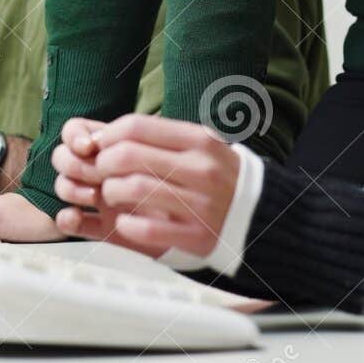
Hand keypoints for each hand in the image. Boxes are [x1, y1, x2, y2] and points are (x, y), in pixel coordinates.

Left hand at [51, 113, 239, 259]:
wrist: (262, 214)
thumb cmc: (220, 176)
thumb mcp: (200, 145)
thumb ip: (160, 138)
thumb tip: (108, 134)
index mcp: (199, 141)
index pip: (138, 126)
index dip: (109, 134)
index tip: (101, 143)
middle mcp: (201, 169)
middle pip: (130, 156)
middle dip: (104, 162)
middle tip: (100, 169)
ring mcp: (200, 204)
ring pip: (135, 189)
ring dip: (112, 191)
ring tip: (111, 193)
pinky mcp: (197, 236)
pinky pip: (148, 229)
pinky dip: (127, 223)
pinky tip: (125, 220)